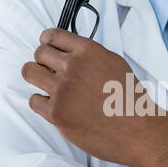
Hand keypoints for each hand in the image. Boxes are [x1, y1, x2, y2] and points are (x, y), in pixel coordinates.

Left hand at [22, 28, 167, 166]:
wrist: (138, 131)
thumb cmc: (130, 100)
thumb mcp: (114, 63)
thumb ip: (89, 55)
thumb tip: (69, 53)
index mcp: (88, 51)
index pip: (53, 35)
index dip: (46, 41)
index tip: (46, 46)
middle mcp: (73, 67)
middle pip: (39, 52)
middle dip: (42, 60)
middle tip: (47, 69)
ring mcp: (62, 91)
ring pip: (30, 72)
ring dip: (35, 77)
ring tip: (45, 85)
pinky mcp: (56, 113)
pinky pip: (34, 101)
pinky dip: (41, 103)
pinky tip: (53, 106)